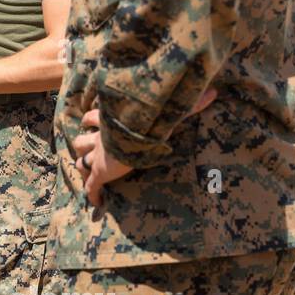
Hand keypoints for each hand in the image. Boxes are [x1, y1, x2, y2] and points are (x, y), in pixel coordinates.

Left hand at [72, 88, 217, 207]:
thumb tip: (214, 92)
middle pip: (81, 140)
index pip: (93, 117)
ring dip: (82, 165)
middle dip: (83, 143)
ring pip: (80, 160)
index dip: (91, 118)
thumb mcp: (165, 110)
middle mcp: (99, 140)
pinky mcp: (99, 174)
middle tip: (87, 147)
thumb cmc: (145, 122)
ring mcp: (97, 158)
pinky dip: (92, 195)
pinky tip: (97, 202)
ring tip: (88, 171)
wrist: (128, 138)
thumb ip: (188, 103)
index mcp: (108, 122)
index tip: (91, 118)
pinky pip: (91, 187)